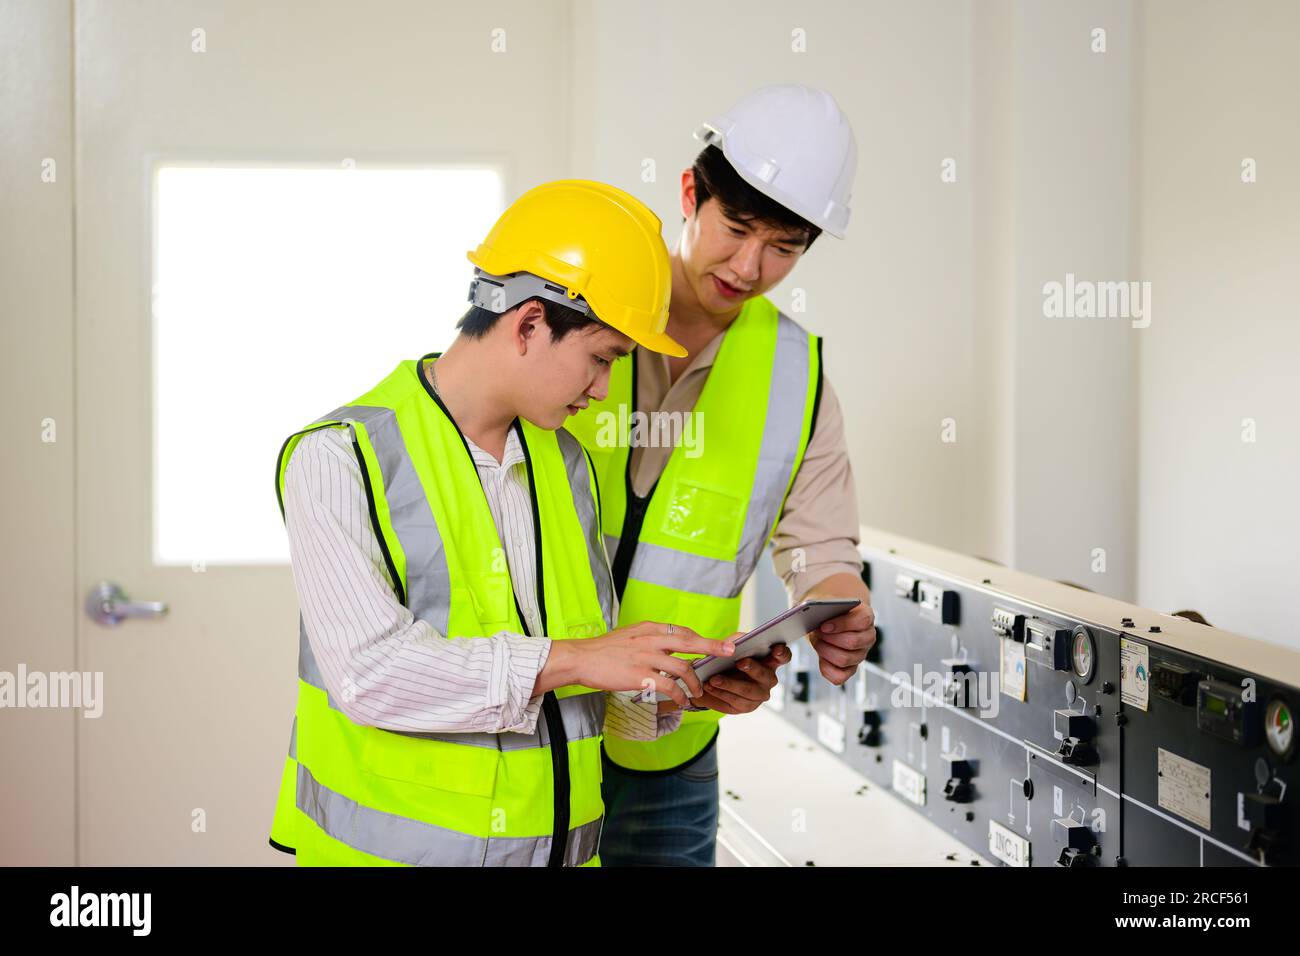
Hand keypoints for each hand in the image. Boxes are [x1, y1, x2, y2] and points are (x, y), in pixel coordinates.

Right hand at [538, 621, 733, 709]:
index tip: (717, 644)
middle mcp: (651, 639)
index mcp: (649, 628)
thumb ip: (650, 640)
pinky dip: (680, 695)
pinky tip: (682, 702)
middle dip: (713, 646)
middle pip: (689, 641)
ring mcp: (646, 657)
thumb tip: (669, 648)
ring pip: (682, 667)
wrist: (581, 659)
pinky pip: (669, 686)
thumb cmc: (604, 651)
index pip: (683, 631)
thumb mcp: (630, 636)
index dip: (702, 638)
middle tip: (730, 651)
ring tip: (699, 692)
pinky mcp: (640, 676)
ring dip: (695, 682)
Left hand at [692, 637, 790, 714]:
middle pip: (766, 676)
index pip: (783, 657)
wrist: (712, 678)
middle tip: (739, 663)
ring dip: (730, 684)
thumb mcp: (730, 645)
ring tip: (714, 679)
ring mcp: (759, 695)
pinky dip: (721, 693)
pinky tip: (710, 687)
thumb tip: (733, 646)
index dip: (782, 653)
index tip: (775, 649)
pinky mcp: (746, 706)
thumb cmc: (728, 658)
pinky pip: (735, 701)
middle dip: (753, 668)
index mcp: (770, 661)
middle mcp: (769, 679)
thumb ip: (735, 642)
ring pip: (748, 691)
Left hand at [809, 598, 875, 683]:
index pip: (862, 621)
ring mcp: (860, 655)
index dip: (842, 624)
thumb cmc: (828, 611)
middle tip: (816, 632)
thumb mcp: (826, 603)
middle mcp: (868, 637)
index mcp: (866, 617)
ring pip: (845, 660)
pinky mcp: (850, 670)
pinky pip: (839, 677)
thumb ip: (820, 604)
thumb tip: (805, 608)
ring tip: (817, 642)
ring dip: (825, 651)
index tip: (823, 625)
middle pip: (852, 642)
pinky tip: (820, 657)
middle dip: (830, 638)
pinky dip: (826, 668)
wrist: (828, 620)